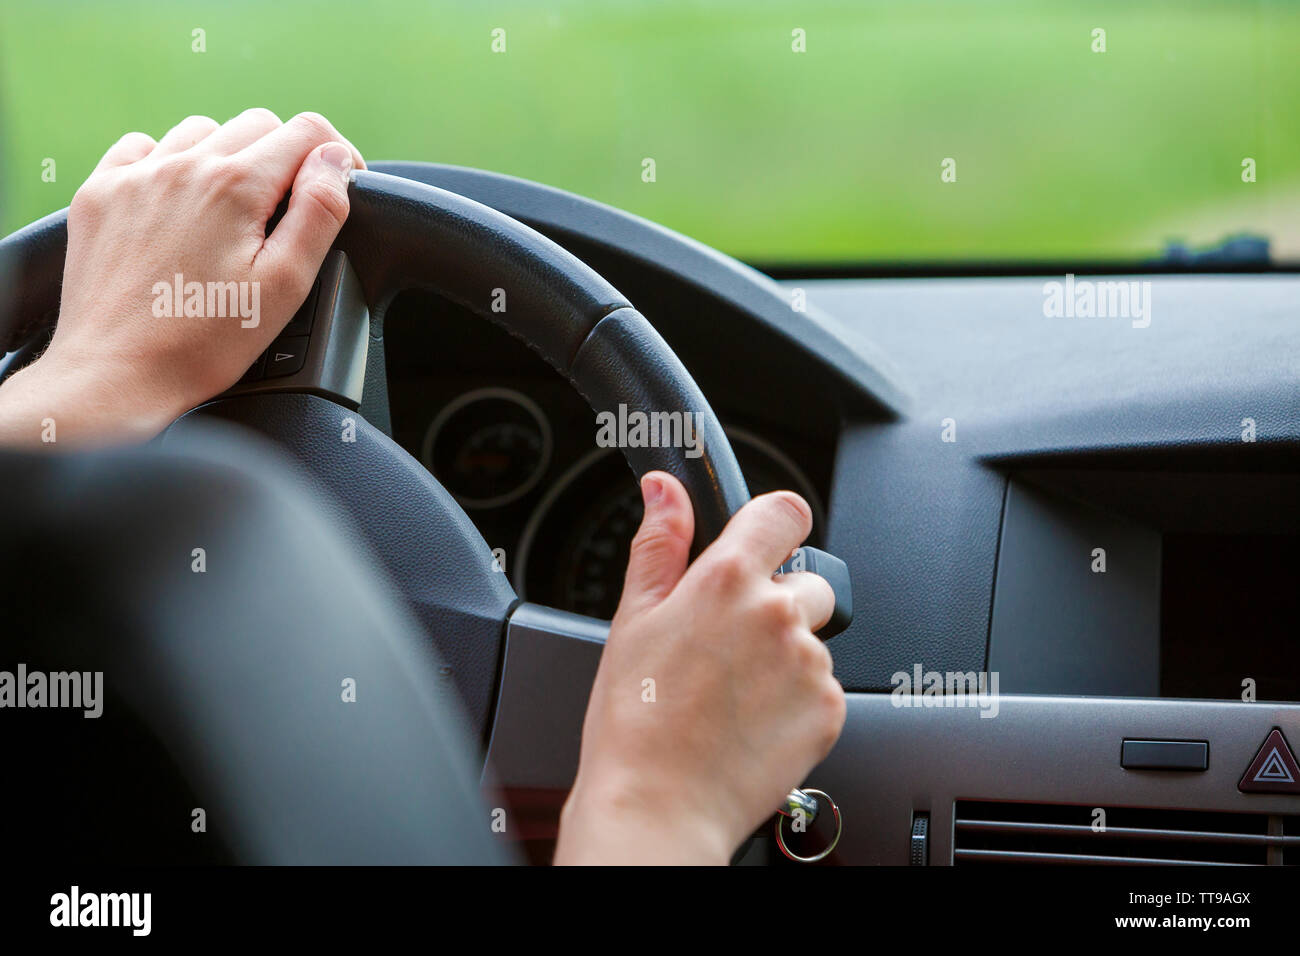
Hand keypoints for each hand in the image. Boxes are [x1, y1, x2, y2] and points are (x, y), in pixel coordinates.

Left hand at [0, 109, 364, 445]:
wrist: (116, 375)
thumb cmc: (203, 342)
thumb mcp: (286, 284)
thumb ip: (320, 212)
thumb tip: (336, 160)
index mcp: (236, 186)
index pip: (308, 131)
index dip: (338, 156)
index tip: (339, 186)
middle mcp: (183, 166)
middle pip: (258, 125)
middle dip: (285, 159)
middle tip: (287, 215)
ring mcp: (136, 176)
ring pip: (203, 132)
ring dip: (229, 160)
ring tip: (232, 216)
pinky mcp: (101, 194)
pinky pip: (143, 148)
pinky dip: (170, 165)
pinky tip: (179, 207)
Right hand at [554, 472, 845, 864]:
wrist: (659, 805)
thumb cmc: (635, 720)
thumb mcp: (633, 618)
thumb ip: (660, 544)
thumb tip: (665, 489)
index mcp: (726, 580)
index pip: (784, 511)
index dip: (774, 523)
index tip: (763, 542)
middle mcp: (777, 613)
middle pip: (805, 579)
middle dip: (775, 603)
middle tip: (729, 647)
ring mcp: (809, 663)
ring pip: (811, 639)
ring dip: (784, 656)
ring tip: (732, 695)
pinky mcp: (829, 709)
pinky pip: (822, 688)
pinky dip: (796, 701)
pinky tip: (751, 721)